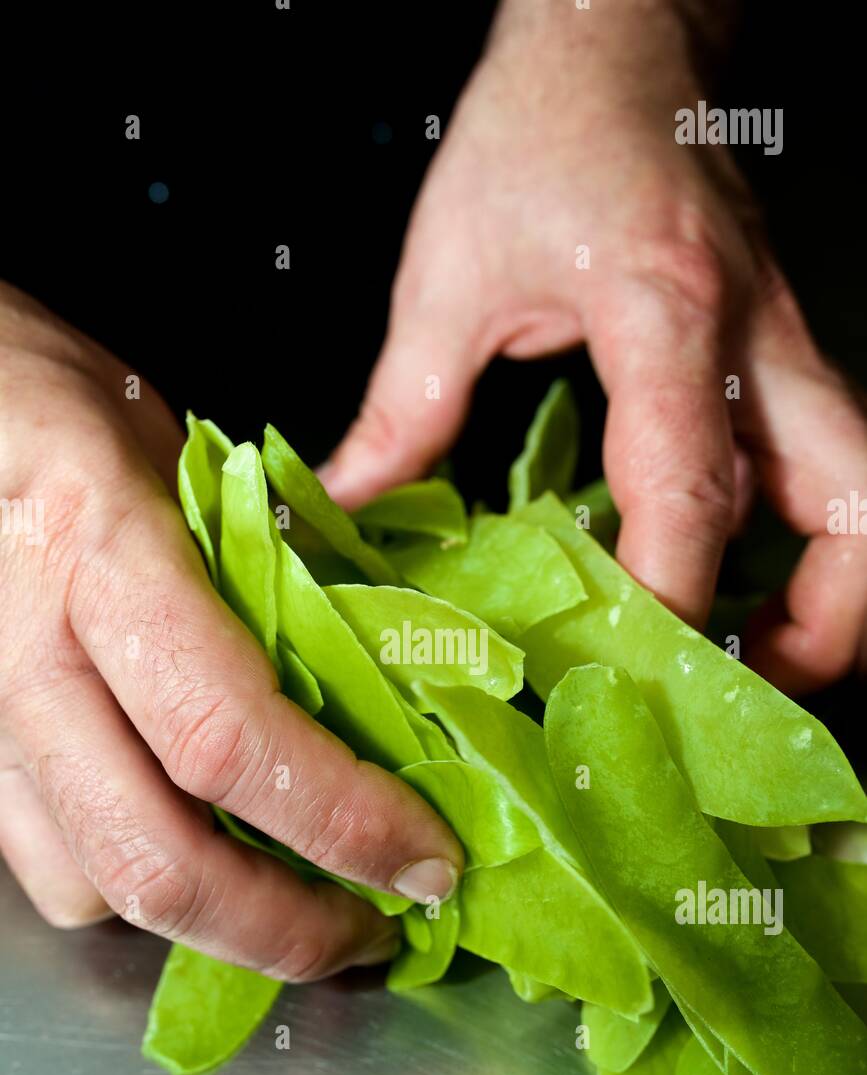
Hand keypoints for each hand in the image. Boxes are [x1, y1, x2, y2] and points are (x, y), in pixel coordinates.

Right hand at [0, 283, 460, 974]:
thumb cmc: (53, 401)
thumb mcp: (182, 456)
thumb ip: (266, 573)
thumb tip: (378, 686)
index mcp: (99, 554)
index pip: (230, 739)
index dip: (343, 823)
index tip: (426, 858)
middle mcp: (22, 654)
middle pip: (157, 863)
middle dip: (287, 930)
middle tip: (373, 931)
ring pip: (93, 888)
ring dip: (210, 923)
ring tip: (292, 901)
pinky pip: (44, 864)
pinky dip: (132, 884)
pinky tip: (190, 849)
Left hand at [324, 0, 866, 695]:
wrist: (617, 46)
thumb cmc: (540, 132)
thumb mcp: (448, 273)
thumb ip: (403, 406)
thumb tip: (347, 503)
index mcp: (666, 312)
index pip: (690, 488)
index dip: (670, 598)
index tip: (628, 672)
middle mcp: (757, 339)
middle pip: (856, 508)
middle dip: (824, 620)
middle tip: (749, 681)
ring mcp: (785, 349)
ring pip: (864, 495)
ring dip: (831, 591)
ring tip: (756, 655)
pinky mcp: (781, 357)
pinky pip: (821, 470)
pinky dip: (795, 542)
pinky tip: (734, 575)